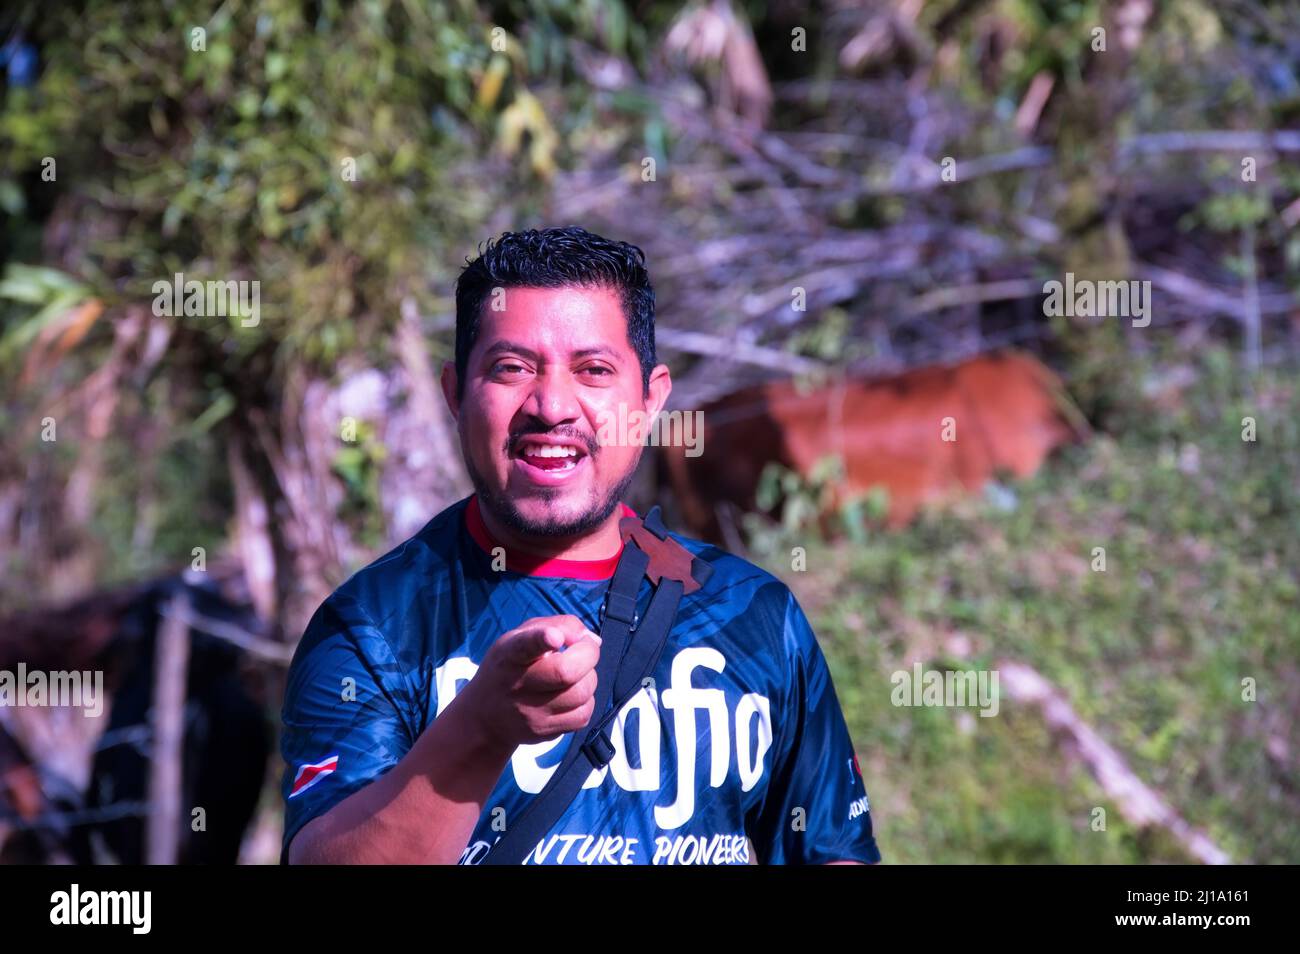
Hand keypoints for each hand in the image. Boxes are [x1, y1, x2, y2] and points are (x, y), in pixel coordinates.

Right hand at [462, 615, 601, 748]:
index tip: (554, 637)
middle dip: (588, 655)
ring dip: (589, 678)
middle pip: (565, 672)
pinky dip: (587, 701)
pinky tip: (573, 695)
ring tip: (576, 674)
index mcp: (510, 655)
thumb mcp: (521, 636)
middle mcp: (518, 684)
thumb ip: (558, 625)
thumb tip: (592, 639)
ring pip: (581, 693)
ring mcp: (532, 712)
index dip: (542, 639)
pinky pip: (583, 715)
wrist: (486, 716)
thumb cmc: (511, 667)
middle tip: (585, 649)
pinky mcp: (544, 732)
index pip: (525, 646)